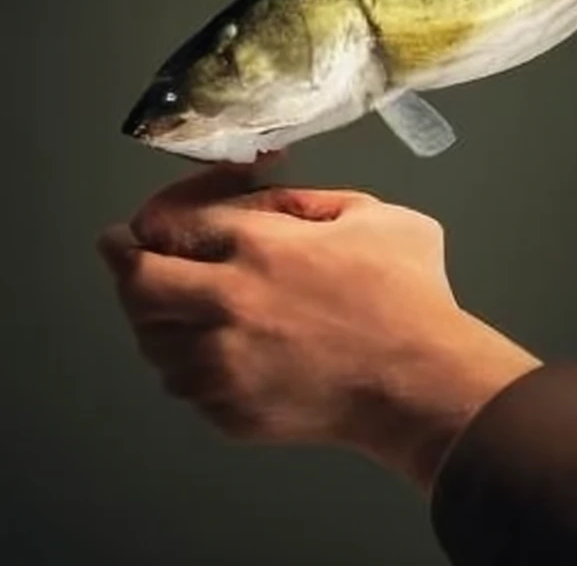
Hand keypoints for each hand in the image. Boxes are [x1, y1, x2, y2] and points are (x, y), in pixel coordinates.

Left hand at [98, 165, 540, 490]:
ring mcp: (221, 364)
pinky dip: (187, 360)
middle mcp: (225, 302)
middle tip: (121, 250)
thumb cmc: (409, 293)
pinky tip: (212, 350)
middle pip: (135, 281)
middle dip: (123, 259)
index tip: (159, 213)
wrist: (421, 384)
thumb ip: (312, 199)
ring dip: (156, 313)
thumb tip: (266, 201)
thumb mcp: (374, 213)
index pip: (170, 220)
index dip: (164, 208)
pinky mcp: (228, 410)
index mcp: (260, 245)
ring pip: (150, 337)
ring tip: (171, 300)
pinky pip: (183, 383)